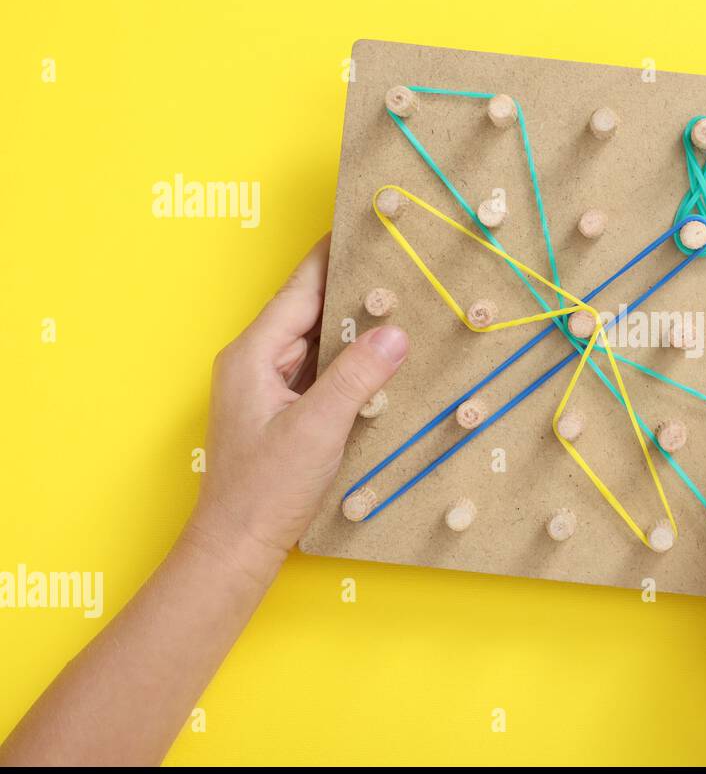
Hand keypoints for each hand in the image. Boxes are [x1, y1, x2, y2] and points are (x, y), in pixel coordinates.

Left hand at [187, 234, 408, 584]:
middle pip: (310, 311)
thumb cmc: (265, 490)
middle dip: (354, 289)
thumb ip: (357, 376)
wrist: (237, 546)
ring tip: (401, 302)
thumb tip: (397, 333)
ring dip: (356, 327)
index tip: (363, 227)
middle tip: (399, 263)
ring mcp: (269, 388)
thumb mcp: (317, 428)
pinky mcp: (284, 412)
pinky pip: (321, 372)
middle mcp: (257, 364)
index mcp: (253, 355)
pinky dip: (351, 360)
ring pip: (318, 343)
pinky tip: (383, 358)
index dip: (333, 258)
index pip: (300, 292)